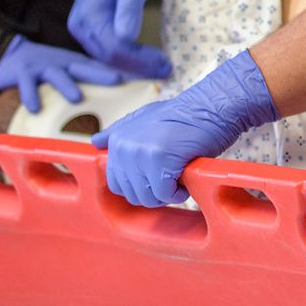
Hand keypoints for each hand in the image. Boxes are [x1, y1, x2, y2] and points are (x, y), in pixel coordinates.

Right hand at [0, 35, 134, 112]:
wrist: (12, 55)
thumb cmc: (47, 68)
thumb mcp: (68, 69)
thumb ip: (87, 81)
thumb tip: (117, 94)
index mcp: (76, 65)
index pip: (99, 68)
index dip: (116, 73)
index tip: (136, 80)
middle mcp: (63, 64)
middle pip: (84, 68)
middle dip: (100, 74)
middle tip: (117, 80)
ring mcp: (43, 68)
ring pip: (57, 76)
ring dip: (67, 86)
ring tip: (77, 98)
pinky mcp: (23, 73)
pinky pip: (27, 85)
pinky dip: (30, 96)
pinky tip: (35, 109)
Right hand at [67, 0, 171, 76]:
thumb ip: (129, 7)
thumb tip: (127, 37)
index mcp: (87, 14)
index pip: (113, 46)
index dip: (139, 59)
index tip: (164, 63)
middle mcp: (80, 27)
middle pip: (110, 57)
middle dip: (140, 67)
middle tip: (167, 70)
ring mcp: (84, 32)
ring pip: (109, 60)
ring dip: (135, 68)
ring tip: (161, 69)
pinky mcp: (92, 35)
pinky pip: (109, 54)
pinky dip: (129, 62)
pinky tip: (147, 65)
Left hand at [92, 50, 275, 206]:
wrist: (210, 107)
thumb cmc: (183, 117)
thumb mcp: (144, 118)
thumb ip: (119, 132)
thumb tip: (95, 142)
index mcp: (118, 140)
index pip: (116, 184)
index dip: (139, 186)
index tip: (157, 177)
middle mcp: (124, 146)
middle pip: (132, 195)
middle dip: (154, 192)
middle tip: (172, 174)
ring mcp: (140, 153)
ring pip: (148, 198)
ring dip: (168, 193)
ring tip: (179, 172)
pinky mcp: (160, 160)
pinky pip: (165, 195)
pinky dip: (180, 192)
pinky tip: (186, 173)